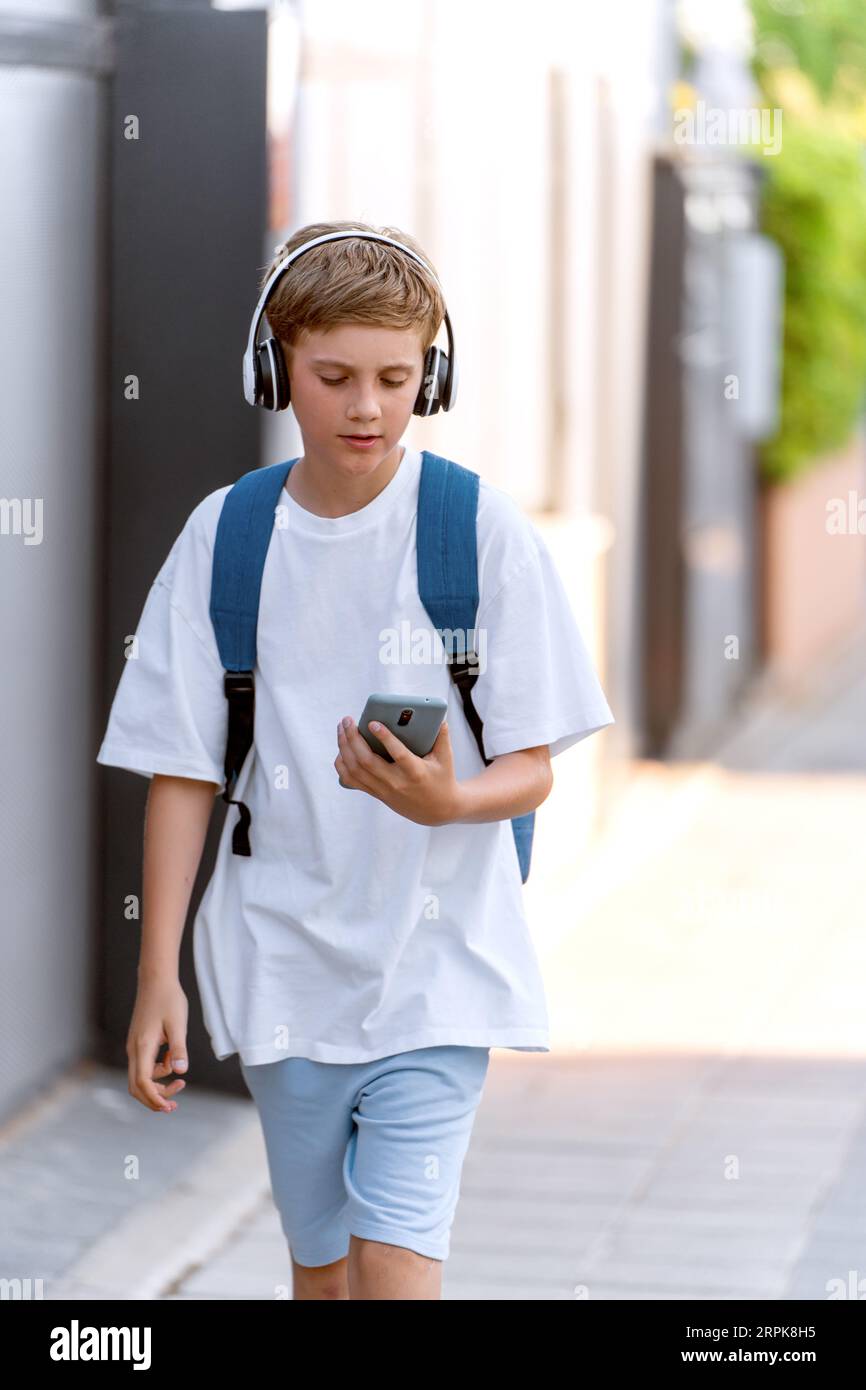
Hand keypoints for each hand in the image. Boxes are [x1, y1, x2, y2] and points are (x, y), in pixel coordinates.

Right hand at [126, 977, 189, 1113]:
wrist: (156, 980)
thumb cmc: (168, 999)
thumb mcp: (178, 1024)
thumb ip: (179, 1048)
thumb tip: (181, 1071)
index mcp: (142, 1047)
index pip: (142, 1082)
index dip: (154, 1098)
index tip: (169, 1107)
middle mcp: (134, 1050)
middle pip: (136, 1086)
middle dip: (153, 1099)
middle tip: (174, 1106)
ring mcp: (135, 1047)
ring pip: (140, 1078)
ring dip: (158, 1086)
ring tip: (181, 1082)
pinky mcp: (139, 1043)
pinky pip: (145, 1066)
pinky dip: (158, 1071)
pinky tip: (173, 1061)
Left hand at [334, 715, 462, 826]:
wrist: (437, 810)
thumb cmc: (442, 779)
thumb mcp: (445, 759)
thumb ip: (442, 737)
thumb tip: (439, 718)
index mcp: (415, 772)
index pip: (398, 755)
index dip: (385, 738)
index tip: (372, 723)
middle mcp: (396, 782)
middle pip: (366, 761)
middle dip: (353, 738)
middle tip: (348, 720)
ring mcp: (383, 790)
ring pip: (355, 770)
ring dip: (344, 748)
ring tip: (342, 729)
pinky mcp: (376, 794)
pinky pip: (351, 780)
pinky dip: (342, 765)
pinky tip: (342, 749)